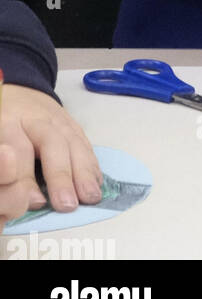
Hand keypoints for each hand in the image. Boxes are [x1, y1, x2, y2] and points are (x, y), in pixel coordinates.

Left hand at [0, 85, 102, 225]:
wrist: (21, 95)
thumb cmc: (5, 126)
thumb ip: (6, 169)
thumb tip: (30, 199)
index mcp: (9, 123)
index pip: (19, 149)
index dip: (26, 176)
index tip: (36, 202)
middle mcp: (37, 119)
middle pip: (52, 143)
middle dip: (61, 175)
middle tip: (67, 204)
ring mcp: (59, 119)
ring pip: (73, 142)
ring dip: (84, 172)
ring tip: (90, 197)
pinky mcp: (74, 124)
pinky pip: (85, 143)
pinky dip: (92, 163)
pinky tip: (96, 182)